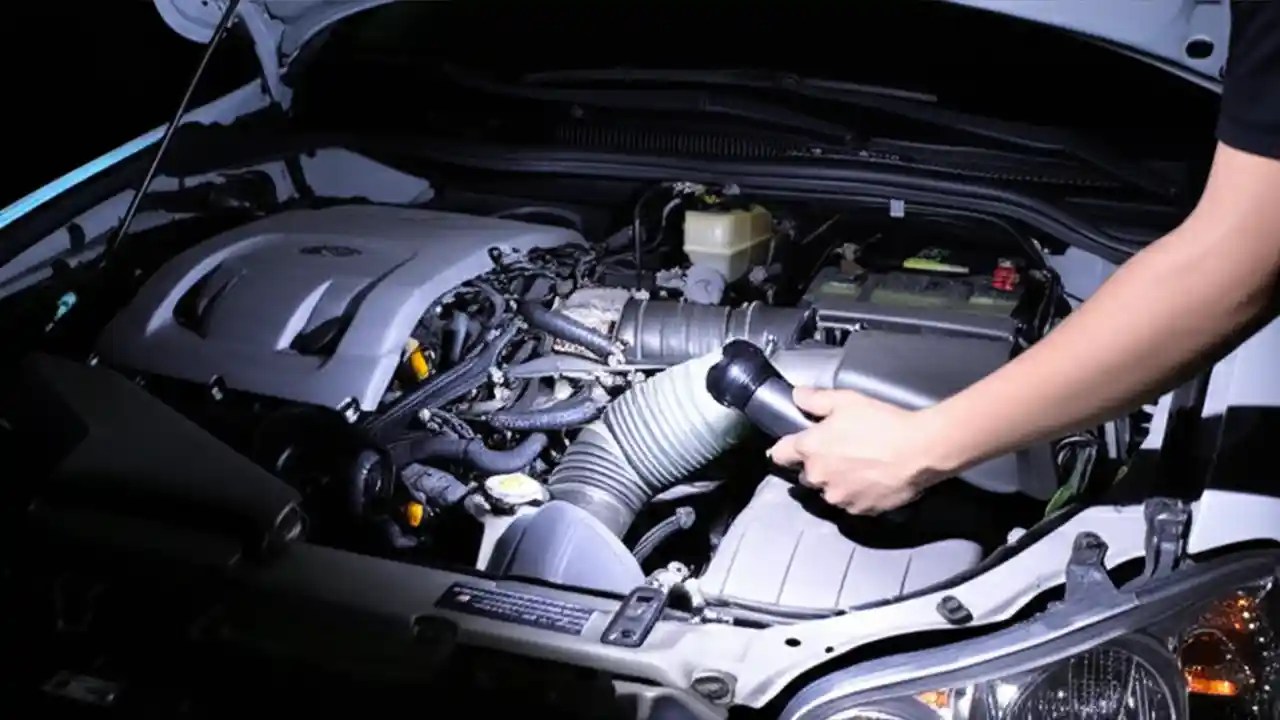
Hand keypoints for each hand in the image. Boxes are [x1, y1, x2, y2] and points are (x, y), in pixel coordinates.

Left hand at [768, 388, 950, 514]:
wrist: (919, 451)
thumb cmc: (881, 422)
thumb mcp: (846, 400)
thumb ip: (816, 399)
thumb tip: (797, 396)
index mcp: (810, 449)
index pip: (779, 454)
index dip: (784, 450)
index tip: (790, 448)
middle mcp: (818, 477)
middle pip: (805, 475)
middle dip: (816, 466)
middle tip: (837, 453)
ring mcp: (838, 497)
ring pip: (828, 491)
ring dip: (835, 483)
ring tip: (857, 469)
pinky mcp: (859, 510)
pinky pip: (850, 504)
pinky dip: (856, 495)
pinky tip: (871, 482)